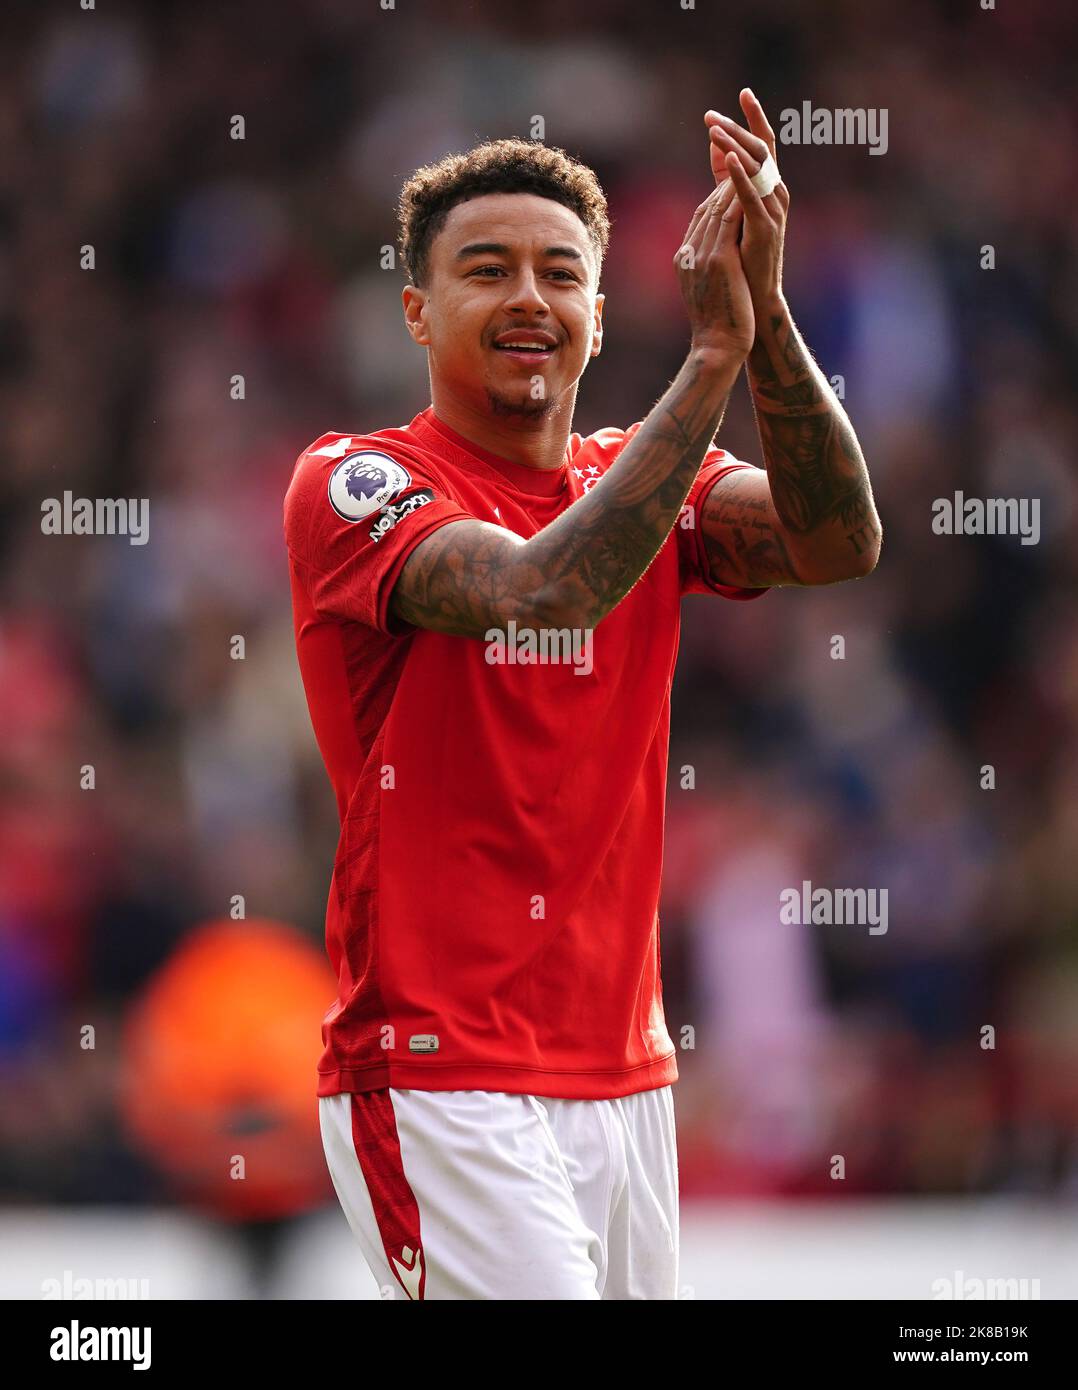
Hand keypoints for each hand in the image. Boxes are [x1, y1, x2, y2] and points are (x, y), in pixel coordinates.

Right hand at [674, 177, 754, 360]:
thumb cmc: (717, 326)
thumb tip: (715, 262)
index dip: (716, 198)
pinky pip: (729, 219)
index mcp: (684, 261)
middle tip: (743, 165)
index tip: (733, 184)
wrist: (717, 346)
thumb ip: (707, 270)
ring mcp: (702, 255)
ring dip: (732, 185)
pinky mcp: (719, 260)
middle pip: (706, 209)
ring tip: (749, 168)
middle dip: (723, 184)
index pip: (699, 220)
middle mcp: (689, 254)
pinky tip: (752, 187)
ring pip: (717, 209)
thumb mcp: (707, 292)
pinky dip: (739, 199)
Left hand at [704, 90, 788, 309]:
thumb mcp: (734, 211)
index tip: (740, 93)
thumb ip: (728, 179)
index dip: (751, 119)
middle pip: (760, 150)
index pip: (761, 145)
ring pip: (757, 169)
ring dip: (735, 146)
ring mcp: (773, 210)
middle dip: (737, 128)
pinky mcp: (766, 228)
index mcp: (768, 188)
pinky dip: (741, 175)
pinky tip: (729, 157)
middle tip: (711, 115)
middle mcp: (776, 194)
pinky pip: (752, 196)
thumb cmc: (743, 258)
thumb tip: (717, 148)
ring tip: (714, 129)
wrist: (755, 300)